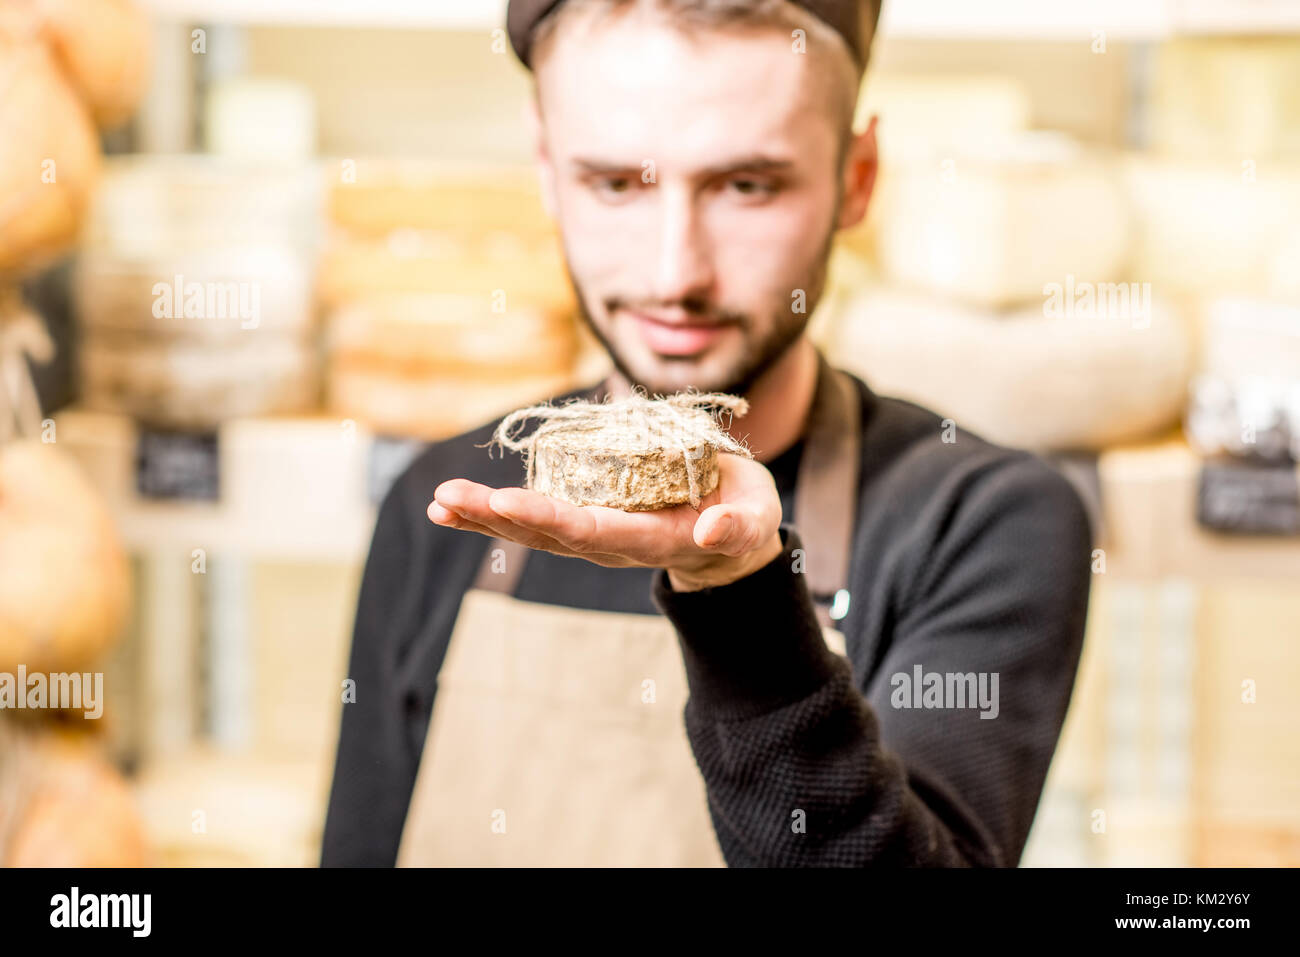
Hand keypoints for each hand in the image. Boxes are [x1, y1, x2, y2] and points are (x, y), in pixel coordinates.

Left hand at [428, 452, 783, 590]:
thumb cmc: (744, 516)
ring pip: (531, 531)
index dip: (550, 517)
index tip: (508, 502)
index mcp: (652, 538)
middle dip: (496, 517)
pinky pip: (530, 521)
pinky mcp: (582, 522)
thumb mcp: (756, 517)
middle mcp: (612, 543)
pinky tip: (448, 506)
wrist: (727, 532)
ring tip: (438, 502)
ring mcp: (593, 536)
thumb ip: (739, 525)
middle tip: (450, 499)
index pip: (595, 530)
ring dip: (481, 518)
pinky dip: (487, 515)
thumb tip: (713, 528)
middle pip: (548, 534)